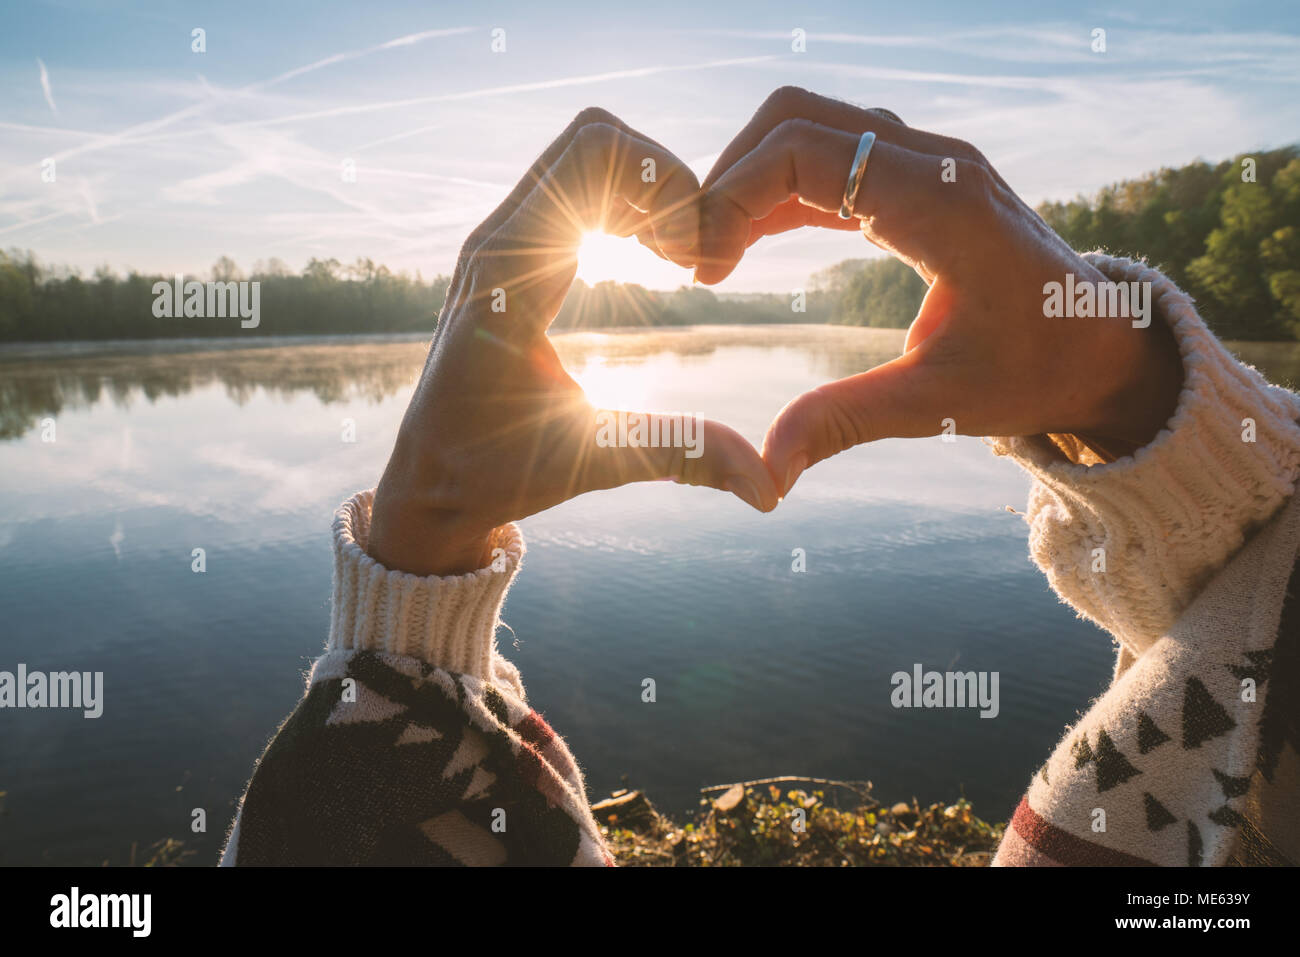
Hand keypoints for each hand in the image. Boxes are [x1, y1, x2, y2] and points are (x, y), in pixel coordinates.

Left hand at [368, 109, 778, 576]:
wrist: (426, 479)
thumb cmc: (492, 472)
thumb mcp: (593, 460)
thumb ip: (681, 455)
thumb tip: (769, 486)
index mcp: (510, 277)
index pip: (592, 157)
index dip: (666, 185)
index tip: (691, 261)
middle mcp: (497, 240)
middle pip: (593, 138)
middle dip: (662, 179)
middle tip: (689, 255)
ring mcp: (499, 239)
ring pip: (583, 155)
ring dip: (644, 190)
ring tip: (674, 259)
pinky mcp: (507, 249)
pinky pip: (572, 186)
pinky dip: (622, 203)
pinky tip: (647, 261)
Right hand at [696, 87, 1183, 494]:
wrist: (1102, 345)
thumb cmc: (1035, 369)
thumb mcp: (939, 403)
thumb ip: (845, 422)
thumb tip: (764, 473)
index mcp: (939, 204)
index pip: (802, 151)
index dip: (731, 198)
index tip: (701, 269)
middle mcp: (934, 162)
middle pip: (795, 119)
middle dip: (728, 177)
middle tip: (691, 255)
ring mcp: (929, 162)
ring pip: (810, 126)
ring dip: (750, 178)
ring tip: (710, 253)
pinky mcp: (921, 178)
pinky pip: (834, 157)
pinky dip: (779, 189)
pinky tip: (747, 245)